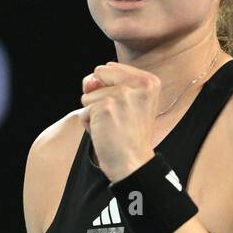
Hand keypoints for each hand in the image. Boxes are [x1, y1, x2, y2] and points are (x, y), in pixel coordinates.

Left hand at [79, 62, 159, 181]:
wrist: (133, 164)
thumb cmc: (128, 136)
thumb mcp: (125, 104)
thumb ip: (105, 84)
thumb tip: (89, 80)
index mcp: (149, 80)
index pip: (108, 69)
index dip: (108, 91)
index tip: (125, 110)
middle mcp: (139, 83)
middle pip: (96, 76)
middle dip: (98, 98)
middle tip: (117, 119)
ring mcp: (122, 94)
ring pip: (88, 96)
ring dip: (94, 115)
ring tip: (112, 128)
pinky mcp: (105, 107)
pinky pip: (83, 112)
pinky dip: (89, 126)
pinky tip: (106, 134)